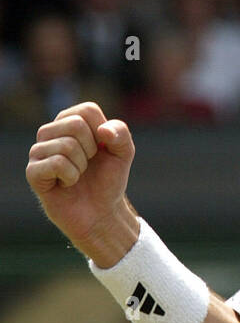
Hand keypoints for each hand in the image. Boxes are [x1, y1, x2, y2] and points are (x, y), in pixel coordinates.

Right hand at [26, 102, 136, 254]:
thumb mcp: (124, 152)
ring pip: (67, 145)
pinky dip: (71, 177)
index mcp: (69, 120)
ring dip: (81, 166)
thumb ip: (121, 134)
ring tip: (77, 175)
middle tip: (88, 165)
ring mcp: (38, 151)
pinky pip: (56, 163)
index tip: (101, 149)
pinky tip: (66, 183)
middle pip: (75, 125)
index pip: (87, 110)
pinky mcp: (33, 172)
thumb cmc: (108, 179)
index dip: (102, 133)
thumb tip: (103, 131)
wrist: (100, 212)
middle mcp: (50, 132)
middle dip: (91, 149)